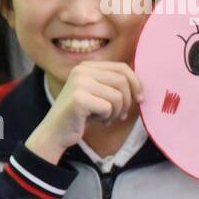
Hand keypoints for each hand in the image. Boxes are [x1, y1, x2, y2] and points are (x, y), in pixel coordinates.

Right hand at [25, 62, 142, 165]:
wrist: (57, 132)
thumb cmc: (83, 114)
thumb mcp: (100, 94)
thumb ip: (115, 84)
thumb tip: (141, 85)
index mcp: (87, 66)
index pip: (122, 67)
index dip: (136, 83)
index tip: (140, 98)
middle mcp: (81, 70)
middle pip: (122, 81)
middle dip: (128, 101)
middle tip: (121, 114)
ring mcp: (79, 83)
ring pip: (118, 96)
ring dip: (117, 112)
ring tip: (106, 118)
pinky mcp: (79, 98)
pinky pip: (108, 107)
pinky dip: (107, 117)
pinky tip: (96, 121)